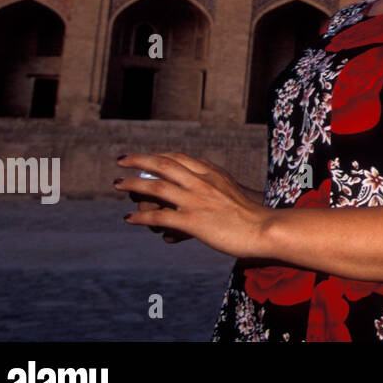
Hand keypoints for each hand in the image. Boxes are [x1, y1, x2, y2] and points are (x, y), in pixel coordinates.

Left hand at [116, 152, 272, 258]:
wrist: (264, 228)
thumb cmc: (251, 214)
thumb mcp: (231, 190)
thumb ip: (212, 183)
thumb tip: (202, 177)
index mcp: (211, 173)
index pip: (179, 157)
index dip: (158, 155)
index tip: (145, 156)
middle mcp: (201, 182)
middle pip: (163, 165)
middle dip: (139, 160)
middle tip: (121, 160)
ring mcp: (196, 201)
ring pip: (156, 187)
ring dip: (133, 185)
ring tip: (118, 184)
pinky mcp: (193, 221)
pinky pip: (159, 217)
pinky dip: (140, 217)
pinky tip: (129, 219)